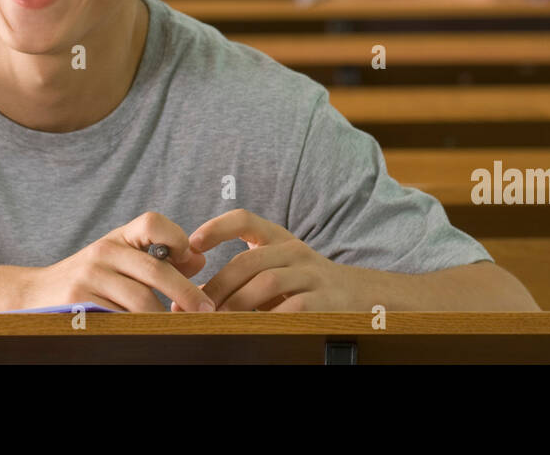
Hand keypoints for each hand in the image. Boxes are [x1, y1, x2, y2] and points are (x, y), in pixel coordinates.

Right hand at [27, 211, 214, 312]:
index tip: (193, 260)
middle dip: (187, 292)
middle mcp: (103, 252)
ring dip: (165, 318)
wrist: (35, 294)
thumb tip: (198, 260)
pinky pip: (121, 320)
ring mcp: (89, 278)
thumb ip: (158, 258)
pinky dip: (141, 329)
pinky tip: (151, 335)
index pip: (153, 222)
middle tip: (207, 310)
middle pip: (155, 269)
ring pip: (141, 301)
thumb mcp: (120, 259)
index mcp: (118, 237)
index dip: (178, 237)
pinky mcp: (80, 304)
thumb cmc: (89, 279)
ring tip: (181, 329)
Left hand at [174, 209, 366, 311]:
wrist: (358, 295)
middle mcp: (294, 250)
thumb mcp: (274, 272)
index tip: (192, 244)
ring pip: (267, 282)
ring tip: (219, 320)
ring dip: (238, 303)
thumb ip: (240, 280)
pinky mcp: (324, 299)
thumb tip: (191, 297)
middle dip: (219, 285)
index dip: (217, 227)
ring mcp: (311, 273)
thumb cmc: (302, 286)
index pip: (245, 220)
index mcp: (279, 239)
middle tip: (198, 306)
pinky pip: (292, 308)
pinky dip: (269, 320)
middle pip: (249, 261)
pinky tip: (253, 330)